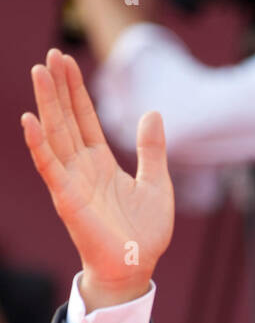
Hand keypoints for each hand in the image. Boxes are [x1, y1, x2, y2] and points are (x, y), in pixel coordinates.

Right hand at [21, 49, 173, 308]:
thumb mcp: (157, 183)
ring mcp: (72, 181)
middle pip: (66, 119)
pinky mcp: (66, 199)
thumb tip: (153, 112)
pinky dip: (38, 145)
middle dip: (58, 87)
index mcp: (101, 162)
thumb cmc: (144, 233)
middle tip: (50, 55)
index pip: (84, 118)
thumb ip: (151, 150)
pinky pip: (49, 167)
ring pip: (55, 135)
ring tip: (39, 72)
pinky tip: (30, 120)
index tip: (65, 60)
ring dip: (46, 104)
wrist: (136, 267)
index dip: (75, 89)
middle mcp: (81, 168)